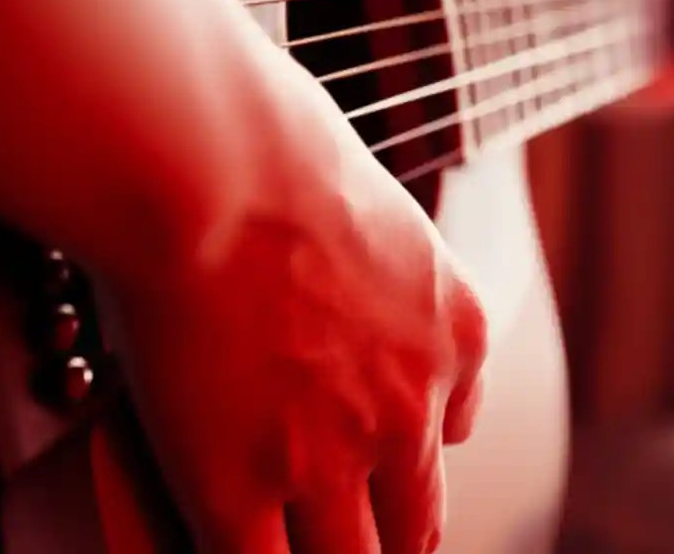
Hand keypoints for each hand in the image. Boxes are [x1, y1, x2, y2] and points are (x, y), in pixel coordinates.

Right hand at [101, 117, 485, 553]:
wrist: (219, 167)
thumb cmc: (287, 159)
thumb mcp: (408, 227)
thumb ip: (429, 306)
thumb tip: (438, 380)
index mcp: (455, 339)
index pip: (449, 440)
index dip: (408, 478)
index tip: (383, 486)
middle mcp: (408, 411)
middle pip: (413, 530)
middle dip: (385, 542)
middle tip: (352, 541)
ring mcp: (326, 457)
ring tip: (300, 549)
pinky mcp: (237, 486)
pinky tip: (232, 542)